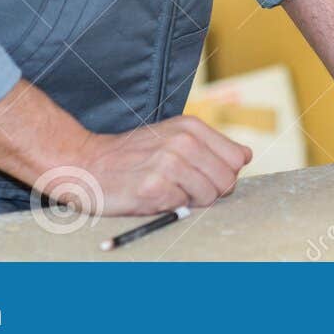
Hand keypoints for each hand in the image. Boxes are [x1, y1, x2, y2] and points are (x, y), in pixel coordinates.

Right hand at [63, 115, 253, 215]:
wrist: (86, 163)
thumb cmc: (133, 156)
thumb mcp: (173, 137)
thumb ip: (210, 146)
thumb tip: (246, 156)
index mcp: (192, 126)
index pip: (238, 158)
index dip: (225, 174)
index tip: (204, 176)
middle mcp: (184, 140)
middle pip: (228, 180)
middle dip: (211, 191)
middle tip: (184, 188)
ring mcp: (169, 162)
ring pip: (210, 195)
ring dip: (191, 200)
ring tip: (167, 190)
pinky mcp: (154, 187)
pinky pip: (183, 206)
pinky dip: (170, 207)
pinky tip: (151, 195)